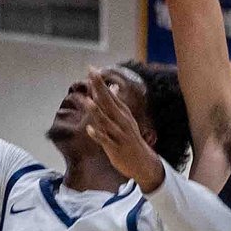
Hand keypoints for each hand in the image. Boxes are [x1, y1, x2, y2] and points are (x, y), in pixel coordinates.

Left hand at [83, 68, 167, 191]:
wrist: (142, 162)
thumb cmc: (130, 138)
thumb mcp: (125, 118)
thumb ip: (115, 103)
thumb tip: (111, 86)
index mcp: (123, 112)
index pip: (109, 94)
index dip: (100, 82)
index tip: (91, 68)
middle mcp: (122, 120)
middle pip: (108, 102)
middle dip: (99, 88)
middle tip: (91, 74)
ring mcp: (119, 134)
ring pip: (106, 121)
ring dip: (96, 111)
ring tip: (88, 100)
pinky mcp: (116, 148)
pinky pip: (105, 140)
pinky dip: (98, 135)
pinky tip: (89, 129)